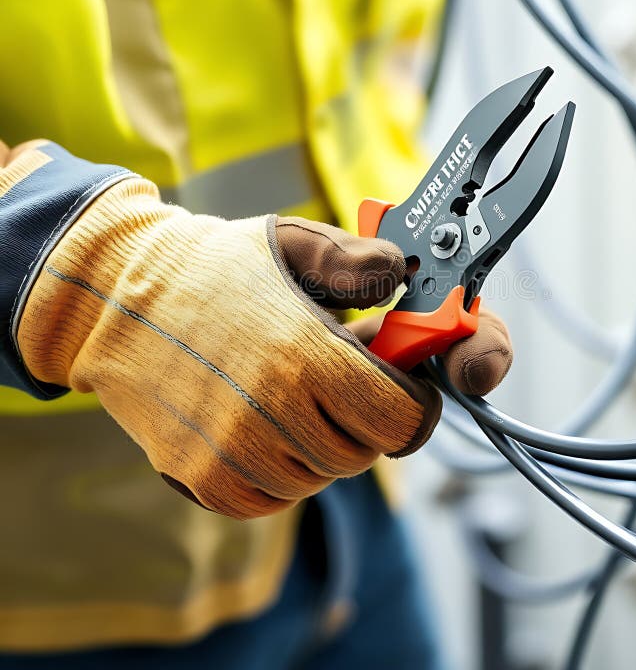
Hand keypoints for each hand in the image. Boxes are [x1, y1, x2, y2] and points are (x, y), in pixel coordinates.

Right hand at [17, 181, 511, 518]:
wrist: (113, 301)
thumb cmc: (211, 267)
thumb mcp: (289, 242)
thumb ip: (354, 261)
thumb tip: (399, 276)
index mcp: (302, 353)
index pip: (399, 419)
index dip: (416, 408)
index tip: (408, 390)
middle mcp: (269, 412)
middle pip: (362, 453)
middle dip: (369, 422)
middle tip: (347, 387)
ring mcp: (230, 453)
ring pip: (318, 478)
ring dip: (323, 446)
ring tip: (299, 399)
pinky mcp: (200, 479)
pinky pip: (271, 498)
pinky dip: (282, 472)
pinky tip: (267, 427)